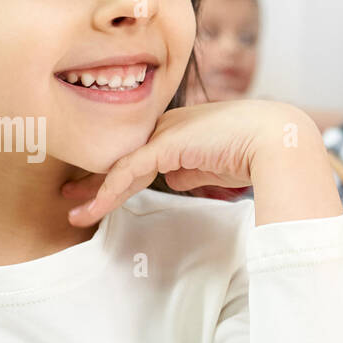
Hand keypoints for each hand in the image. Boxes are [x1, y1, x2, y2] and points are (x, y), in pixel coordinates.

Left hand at [62, 99, 308, 224]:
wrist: (275, 140)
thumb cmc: (253, 152)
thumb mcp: (211, 165)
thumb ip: (189, 168)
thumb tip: (172, 178)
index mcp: (176, 129)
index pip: (136, 152)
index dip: (112, 173)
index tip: (91, 192)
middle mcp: (164, 126)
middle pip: (119, 156)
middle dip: (92, 179)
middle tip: (67, 197)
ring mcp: (163, 133)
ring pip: (119, 166)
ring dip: (95, 193)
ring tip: (74, 216)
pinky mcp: (165, 144)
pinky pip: (128, 172)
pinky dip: (109, 193)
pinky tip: (95, 210)